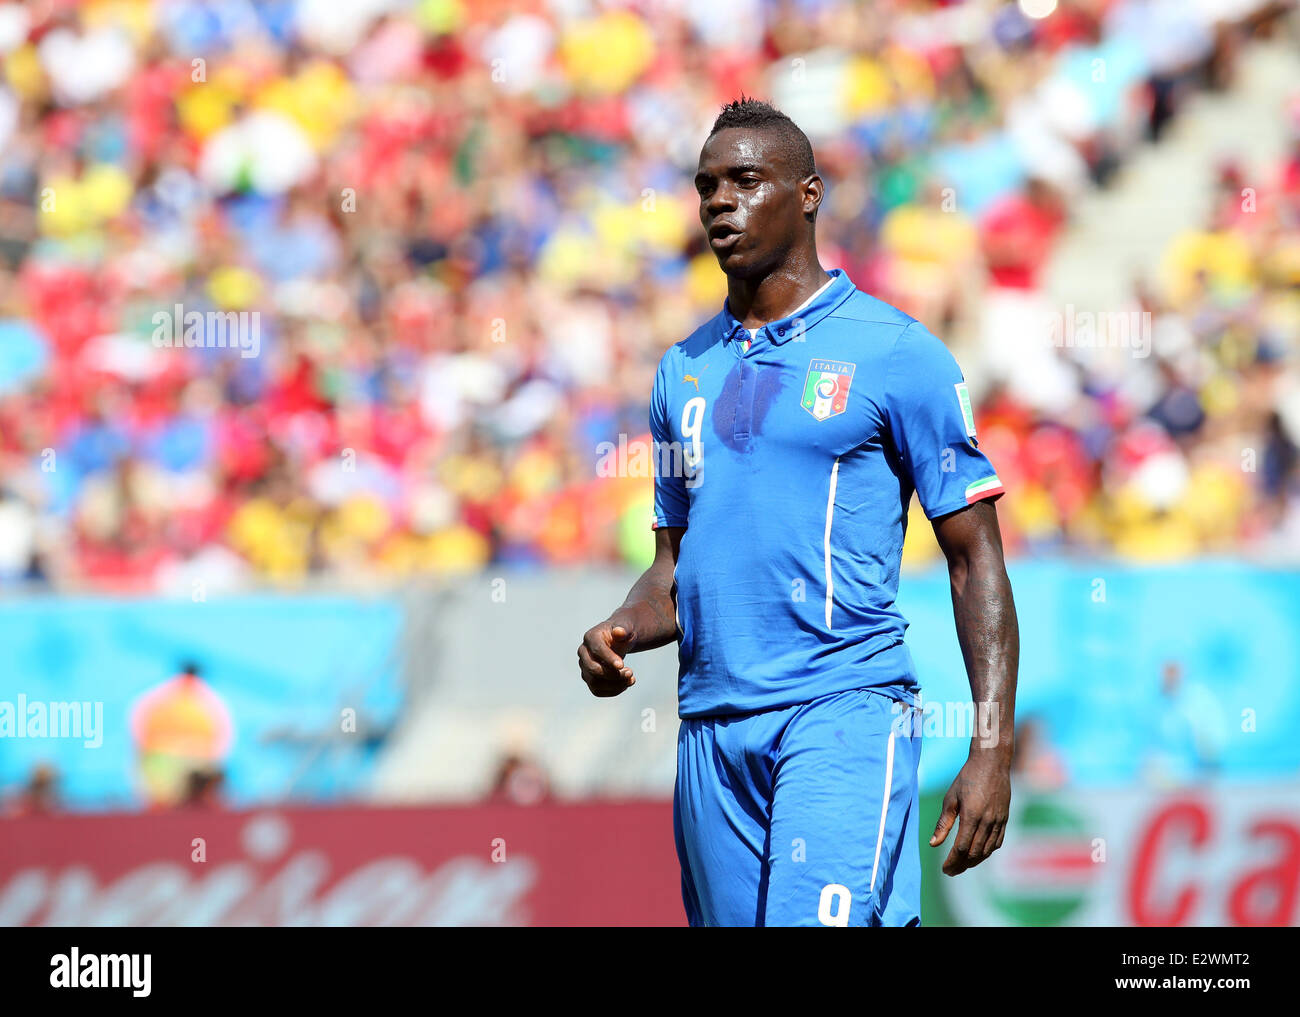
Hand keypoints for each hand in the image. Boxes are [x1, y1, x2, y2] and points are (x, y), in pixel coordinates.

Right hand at [577, 621, 635, 696]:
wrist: (619, 640)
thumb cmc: (623, 632)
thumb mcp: (626, 627)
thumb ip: (624, 629)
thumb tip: (619, 632)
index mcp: (590, 637)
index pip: (596, 650)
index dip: (608, 658)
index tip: (622, 665)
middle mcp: (583, 652)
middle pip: (592, 668)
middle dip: (612, 674)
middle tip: (631, 672)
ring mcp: (584, 666)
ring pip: (594, 682)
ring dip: (614, 685)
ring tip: (631, 679)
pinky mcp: (589, 678)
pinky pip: (597, 690)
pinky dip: (612, 691)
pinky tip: (625, 685)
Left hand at [929, 749, 1011, 875]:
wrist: (992, 763)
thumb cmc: (967, 778)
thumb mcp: (951, 798)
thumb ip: (944, 823)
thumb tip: (933, 844)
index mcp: (972, 816)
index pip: (961, 848)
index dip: (952, 861)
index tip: (944, 869)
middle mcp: (987, 821)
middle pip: (974, 853)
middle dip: (961, 865)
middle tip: (950, 871)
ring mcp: (999, 821)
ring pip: (987, 851)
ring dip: (974, 862)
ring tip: (961, 866)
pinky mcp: (1005, 819)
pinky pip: (997, 842)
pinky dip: (987, 852)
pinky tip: (978, 854)